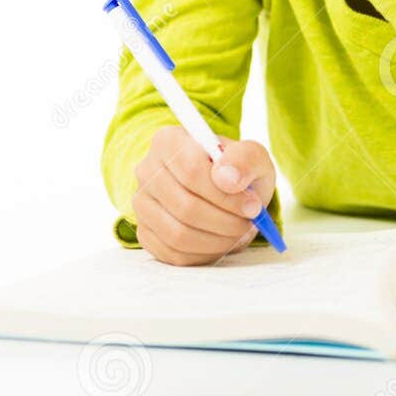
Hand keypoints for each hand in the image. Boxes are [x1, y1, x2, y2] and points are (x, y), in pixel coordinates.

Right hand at [131, 126, 276, 265]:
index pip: (192, 172)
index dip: (226, 196)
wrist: (223, 187)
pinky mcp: (145, 232)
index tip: (253, 206)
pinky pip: (172, 253)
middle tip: (250, 223)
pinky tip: (222, 242)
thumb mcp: (252, 156)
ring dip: (217, 240)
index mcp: (168, 141)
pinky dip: (204, 254)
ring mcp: (142, 204)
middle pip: (185, 207)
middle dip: (225, 221)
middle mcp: (147, 171)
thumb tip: (227, 178)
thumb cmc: (236, 169)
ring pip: (178, 234)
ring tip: (239, 233)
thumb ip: (245, 159)